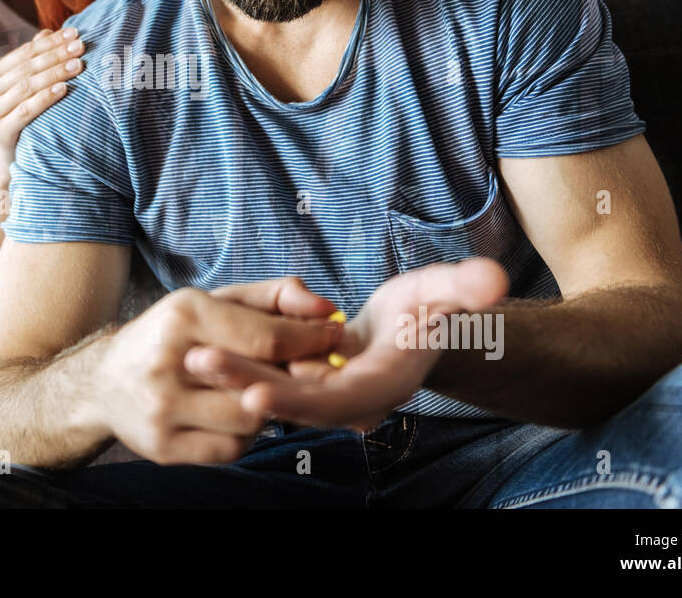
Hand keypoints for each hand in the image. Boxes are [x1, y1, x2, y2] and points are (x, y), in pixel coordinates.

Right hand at [0, 26, 84, 169]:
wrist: (14, 158)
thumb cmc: (26, 116)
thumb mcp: (29, 88)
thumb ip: (35, 61)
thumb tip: (48, 31)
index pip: (25, 53)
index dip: (50, 42)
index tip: (74, 33)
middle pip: (27, 68)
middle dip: (56, 55)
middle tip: (81, 46)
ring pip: (26, 87)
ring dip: (54, 73)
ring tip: (78, 65)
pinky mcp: (0, 132)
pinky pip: (25, 111)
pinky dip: (45, 98)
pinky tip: (63, 89)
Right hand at [94, 277, 343, 464]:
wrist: (103, 383)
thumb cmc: (173, 336)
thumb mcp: (214, 301)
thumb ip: (274, 297)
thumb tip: (328, 308)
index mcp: (184, 314)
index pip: (266, 337)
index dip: (310, 341)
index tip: (334, 339)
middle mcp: (169, 360)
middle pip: (261, 383)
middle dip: (290, 377)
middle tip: (305, 369)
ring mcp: (163, 408)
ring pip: (250, 420)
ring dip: (264, 409)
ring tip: (254, 392)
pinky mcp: (162, 446)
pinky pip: (230, 449)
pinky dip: (242, 435)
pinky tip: (231, 416)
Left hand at [184, 258, 508, 431]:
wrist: (415, 330)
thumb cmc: (432, 311)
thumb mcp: (446, 294)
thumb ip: (465, 289)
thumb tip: (491, 280)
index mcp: (381, 387)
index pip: (333, 402)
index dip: (296, 401)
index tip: (254, 396)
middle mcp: (348, 400)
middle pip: (291, 400)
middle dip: (244, 385)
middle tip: (199, 364)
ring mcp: (324, 392)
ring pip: (273, 387)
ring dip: (232, 375)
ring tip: (189, 354)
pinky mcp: (305, 380)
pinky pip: (268, 375)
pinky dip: (238, 365)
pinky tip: (201, 347)